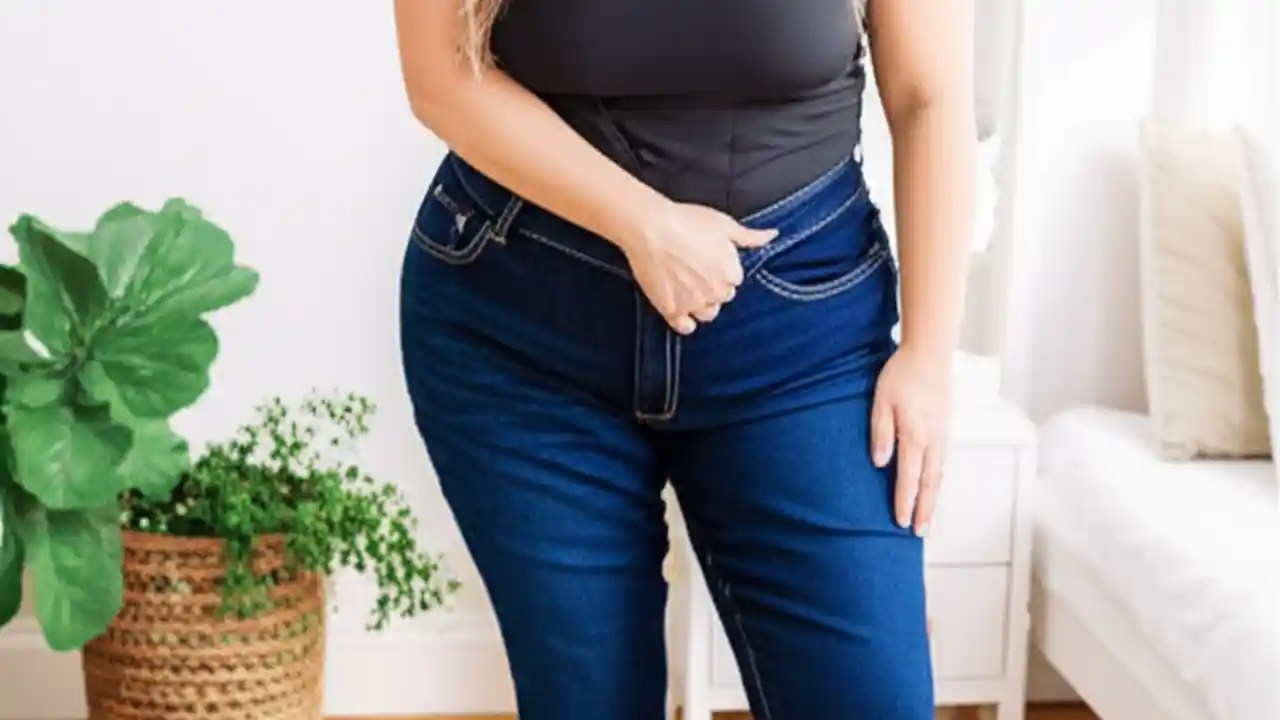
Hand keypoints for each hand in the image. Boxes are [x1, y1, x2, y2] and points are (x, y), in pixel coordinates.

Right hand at [620, 200, 776, 333]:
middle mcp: (716, 292)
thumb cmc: (687, 221)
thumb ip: (750, 236)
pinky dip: (684, 321)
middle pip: (722, 297)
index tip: (709, 259)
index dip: (721, 269)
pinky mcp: (672, 310)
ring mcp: (694, 304)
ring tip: (687, 286)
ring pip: (707, 313)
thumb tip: (773, 236)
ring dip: (701, 303)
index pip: (734, 280)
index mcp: (731, 273)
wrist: (650, 229)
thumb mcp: (724, 224)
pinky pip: (685, 327)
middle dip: (712, 286)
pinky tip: (680, 309)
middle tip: (695, 269)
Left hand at [870, 344, 951, 536]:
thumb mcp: (881, 401)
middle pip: (930, 483)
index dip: (905, 502)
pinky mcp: (946, 428)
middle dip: (924, 509)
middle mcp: (933, 440)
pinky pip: (943, 462)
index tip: (900, 522)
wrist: (930, 353)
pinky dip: (938, 480)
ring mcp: (943, 435)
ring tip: (928, 518)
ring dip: (933, 498)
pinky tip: (933, 486)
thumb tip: (881, 463)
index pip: (909, 478)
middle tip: (919, 533)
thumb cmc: (901, 375)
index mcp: (915, 436)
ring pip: (939, 474)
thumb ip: (881, 433)